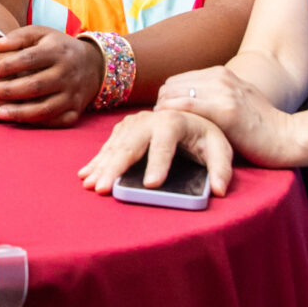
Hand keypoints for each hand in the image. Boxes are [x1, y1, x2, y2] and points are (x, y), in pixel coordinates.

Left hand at [0, 27, 101, 126]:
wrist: (92, 64)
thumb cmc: (56, 48)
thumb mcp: (41, 34)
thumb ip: (18, 37)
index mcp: (57, 51)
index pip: (31, 58)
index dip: (11, 65)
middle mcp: (67, 73)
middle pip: (37, 85)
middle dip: (11, 91)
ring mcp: (73, 94)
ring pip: (46, 108)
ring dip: (21, 112)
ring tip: (0, 113)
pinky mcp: (76, 111)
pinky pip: (57, 121)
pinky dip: (38, 123)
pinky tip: (20, 120)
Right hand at [77, 109, 235, 197]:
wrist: (192, 115)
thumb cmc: (206, 136)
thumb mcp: (220, 149)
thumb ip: (221, 169)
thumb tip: (220, 190)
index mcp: (175, 121)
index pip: (164, 144)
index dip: (158, 164)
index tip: (150, 184)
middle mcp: (150, 119)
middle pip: (131, 144)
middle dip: (116, 168)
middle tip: (105, 188)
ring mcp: (134, 123)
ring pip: (115, 146)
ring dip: (101, 166)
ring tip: (91, 185)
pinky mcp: (124, 130)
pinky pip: (108, 146)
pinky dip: (97, 161)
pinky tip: (86, 175)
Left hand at [154, 65, 303, 168]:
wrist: (288, 137)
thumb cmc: (259, 126)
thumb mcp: (234, 100)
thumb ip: (211, 96)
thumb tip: (182, 103)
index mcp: (220, 73)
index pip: (176, 80)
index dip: (165, 98)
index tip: (162, 116)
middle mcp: (221, 77)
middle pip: (171, 85)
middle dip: (160, 104)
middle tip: (158, 125)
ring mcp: (224, 92)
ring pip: (175, 94)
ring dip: (163, 110)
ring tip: (161, 129)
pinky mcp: (226, 111)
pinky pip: (188, 106)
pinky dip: (172, 113)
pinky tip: (167, 126)